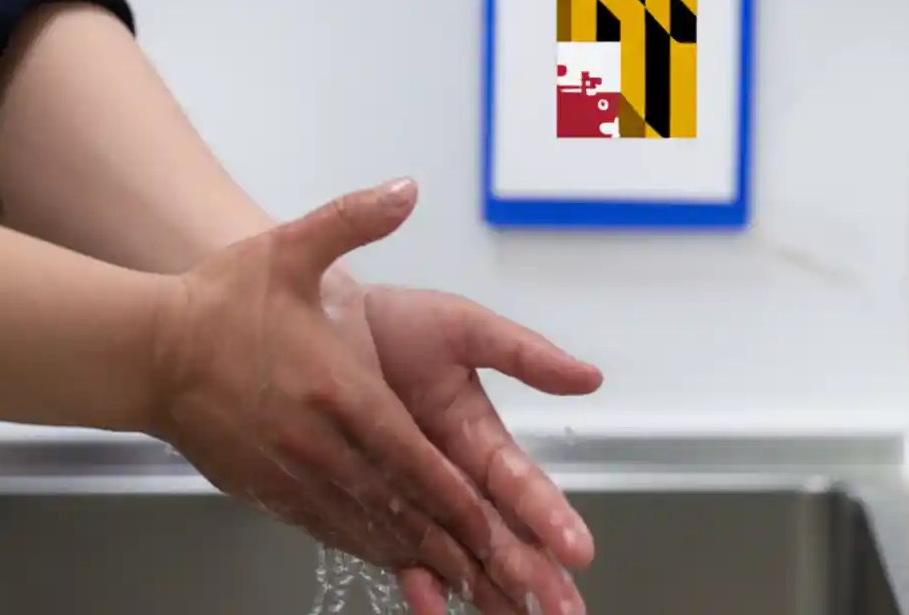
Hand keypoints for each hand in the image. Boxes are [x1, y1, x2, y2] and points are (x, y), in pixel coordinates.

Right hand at [149, 179, 599, 613]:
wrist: (149, 350)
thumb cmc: (222, 301)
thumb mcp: (290, 246)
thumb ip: (353, 218)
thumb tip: (406, 189)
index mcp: (338, 390)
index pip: (411, 456)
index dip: (456, 495)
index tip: (495, 525)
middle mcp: (321, 444)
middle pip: (399, 506)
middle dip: (454, 544)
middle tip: (498, 577)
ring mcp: (294, 474)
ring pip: (369, 528)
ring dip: (421, 557)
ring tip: (467, 585)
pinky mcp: (272, 491)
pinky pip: (333, 530)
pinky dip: (374, 551)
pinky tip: (402, 564)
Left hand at [318, 280, 602, 613]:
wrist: (317, 323)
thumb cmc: (394, 323)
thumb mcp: (465, 328)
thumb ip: (524, 355)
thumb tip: (591, 377)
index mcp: (480, 437)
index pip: (522, 485)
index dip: (550, 517)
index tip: (578, 551)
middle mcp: (454, 477)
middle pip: (501, 533)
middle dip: (535, 574)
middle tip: (564, 612)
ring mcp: (416, 497)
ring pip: (460, 553)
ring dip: (491, 590)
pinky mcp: (374, 507)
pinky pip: (396, 552)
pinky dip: (417, 584)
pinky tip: (435, 609)